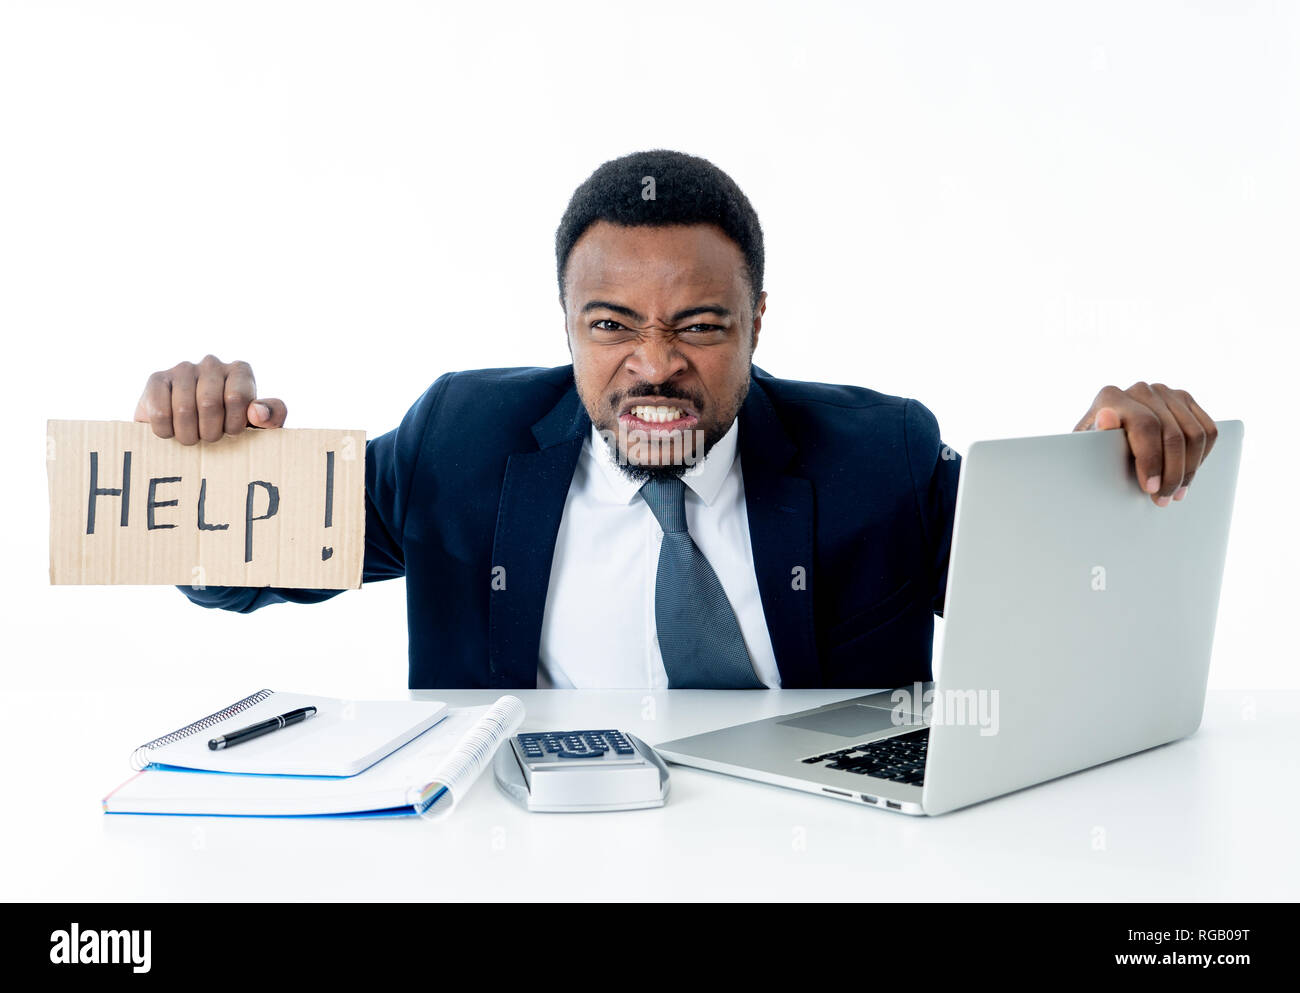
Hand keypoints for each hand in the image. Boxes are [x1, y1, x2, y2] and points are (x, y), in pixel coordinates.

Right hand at [134, 355, 286, 444]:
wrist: (193, 431)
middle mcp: (212, 363)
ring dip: (187, 435)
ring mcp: (183, 368)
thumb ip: (273, 416)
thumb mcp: (261, 425)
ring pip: (183, 409)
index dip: (233, 424)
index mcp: (240, 371)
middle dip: (209, 432)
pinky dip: (165, 431)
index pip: (236, 397)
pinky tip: (171, 430)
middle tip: (209, 438)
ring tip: (192, 437)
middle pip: (208, 403)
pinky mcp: (156, 379)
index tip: (231, 432)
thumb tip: (258, 412)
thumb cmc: (232, 427)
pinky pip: (159, 412)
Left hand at [1074, 382, 1216, 505]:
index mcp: (1112, 397)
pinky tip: (1187, 476)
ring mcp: (1165, 393)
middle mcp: (1141, 390)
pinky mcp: (1185, 400)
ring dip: (1189, 470)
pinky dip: (1201, 457)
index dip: (1151, 459)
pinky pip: (1208, 430)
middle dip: (1171, 473)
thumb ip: (1096, 438)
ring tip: (1175, 493)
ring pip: (1194, 435)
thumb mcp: (1085, 450)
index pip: (1144, 426)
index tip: (1149, 488)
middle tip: (1162, 499)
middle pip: (1172, 434)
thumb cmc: (1091, 450)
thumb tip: (1107, 417)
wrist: (1101, 440)